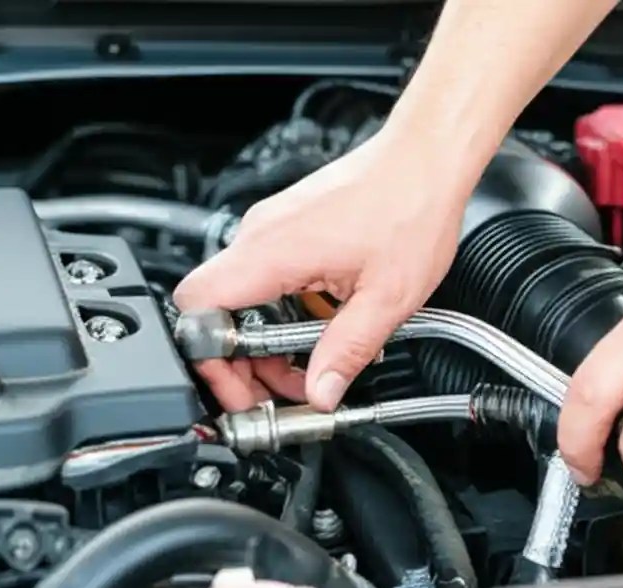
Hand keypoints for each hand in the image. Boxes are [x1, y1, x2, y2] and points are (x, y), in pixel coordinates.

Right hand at [174, 127, 467, 411]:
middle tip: (280, 391)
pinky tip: (323, 327)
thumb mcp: (387, 298)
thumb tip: (321, 394)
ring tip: (312, 365)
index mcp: (272, 251)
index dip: (209, 359)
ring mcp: (272, 229)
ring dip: (270, 341)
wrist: (426, 159)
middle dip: (244, 362)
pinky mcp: (289, 228)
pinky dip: (285, 313)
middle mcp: (261, 235)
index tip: (242, 390)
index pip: (197, 307)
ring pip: (243, 299)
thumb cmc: (411, 208)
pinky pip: (267, 280)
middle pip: (216, 312)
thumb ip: (346, 352)